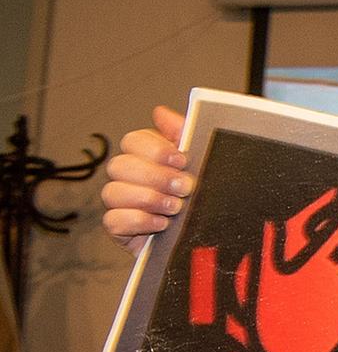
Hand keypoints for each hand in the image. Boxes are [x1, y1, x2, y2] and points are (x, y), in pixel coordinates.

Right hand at [101, 105, 190, 254]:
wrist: (210, 238)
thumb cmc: (204, 196)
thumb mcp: (202, 162)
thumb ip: (184, 134)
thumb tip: (160, 112)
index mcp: (148, 156)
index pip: (133, 141)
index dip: (155, 149)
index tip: (182, 160)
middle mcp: (130, 177)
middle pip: (120, 165)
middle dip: (154, 176)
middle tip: (184, 187)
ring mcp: (122, 203)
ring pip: (112, 192)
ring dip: (147, 198)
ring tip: (176, 208)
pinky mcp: (120, 228)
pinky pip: (113, 221)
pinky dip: (138, 221)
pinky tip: (162, 224)